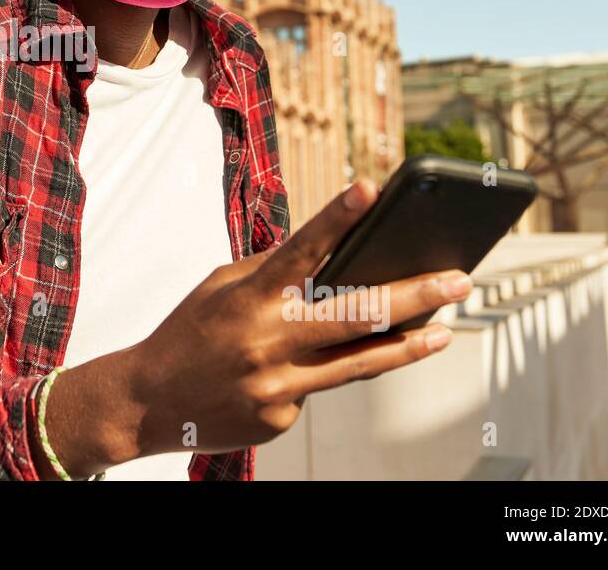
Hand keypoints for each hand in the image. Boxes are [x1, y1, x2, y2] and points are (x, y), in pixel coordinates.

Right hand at [120, 178, 471, 457]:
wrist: (148, 401)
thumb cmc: (189, 333)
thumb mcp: (220, 288)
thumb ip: (272, 272)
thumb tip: (330, 255)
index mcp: (247, 296)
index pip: (301, 249)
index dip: (337, 217)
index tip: (372, 189)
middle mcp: (266, 339)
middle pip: (356, 314)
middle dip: (415, 294)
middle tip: (459, 280)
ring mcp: (276, 384)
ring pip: (359, 362)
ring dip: (409, 344)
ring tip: (446, 330)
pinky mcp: (280, 418)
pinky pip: (320, 389)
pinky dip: (326, 373)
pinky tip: (319, 366)